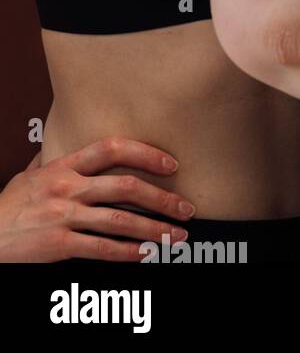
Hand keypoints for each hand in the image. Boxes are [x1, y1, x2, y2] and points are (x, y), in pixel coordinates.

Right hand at [0, 138, 194, 262]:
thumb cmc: (7, 207)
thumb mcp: (29, 175)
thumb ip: (54, 160)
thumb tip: (65, 138)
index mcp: (64, 166)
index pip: (113, 148)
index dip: (146, 154)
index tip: (172, 164)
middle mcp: (67, 188)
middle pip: (126, 187)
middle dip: (163, 198)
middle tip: (187, 209)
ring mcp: (62, 217)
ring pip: (119, 220)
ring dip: (154, 229)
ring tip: (177, 236)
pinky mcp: (57, 246)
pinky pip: (100, 249)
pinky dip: (127, 253)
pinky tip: (146, 255)